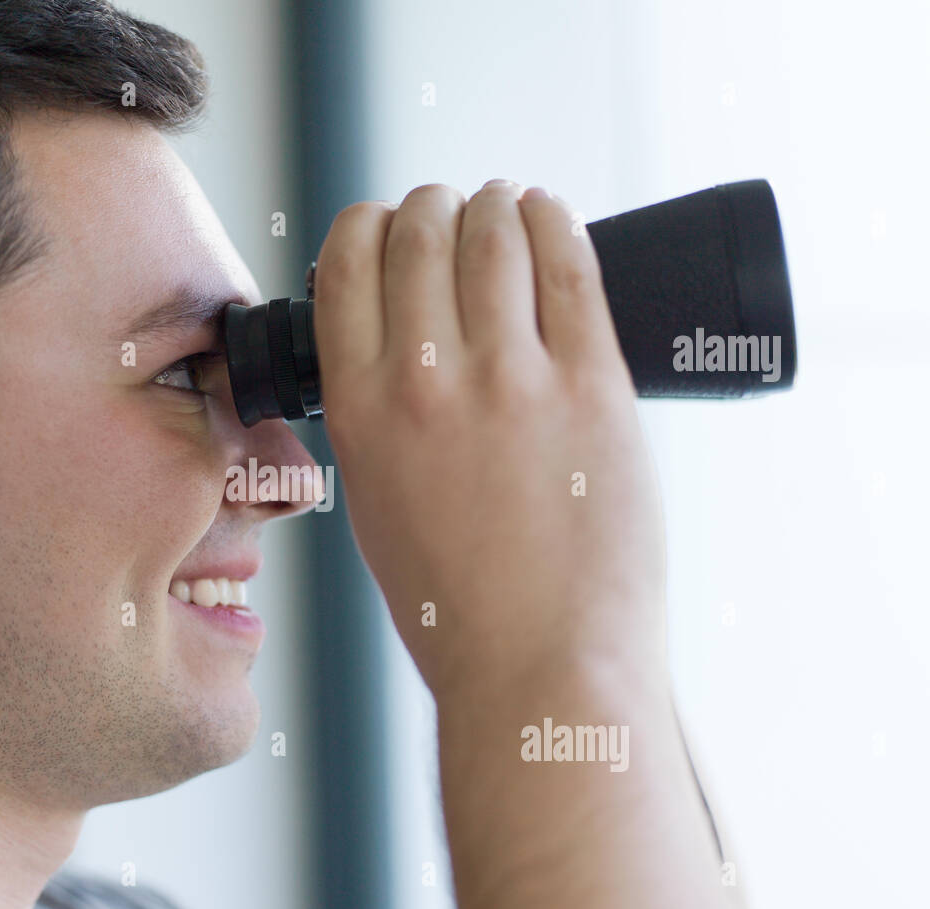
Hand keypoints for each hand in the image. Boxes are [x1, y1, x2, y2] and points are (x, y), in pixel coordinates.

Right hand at [312, 182, 667, 701]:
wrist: (541, 670)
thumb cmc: (457, 608)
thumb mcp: (377, 505)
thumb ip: (376, 421)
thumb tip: (396, 352)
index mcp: (359, 411)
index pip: (348, 261)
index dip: (368, 226)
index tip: (387, 230)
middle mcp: (426, 380)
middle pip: (419, 230)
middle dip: (430, 207)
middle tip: (448, 215)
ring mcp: (514, 379)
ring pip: (494, 232)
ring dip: (494, 204)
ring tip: (503, 207)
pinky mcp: (594, 385)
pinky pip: (571, 263)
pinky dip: (555, 222)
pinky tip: (548, 214)